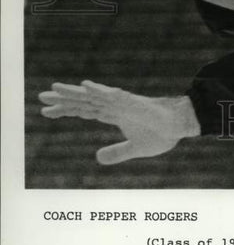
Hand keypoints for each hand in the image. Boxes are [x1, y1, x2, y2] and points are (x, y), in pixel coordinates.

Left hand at [39, 81, 199, 164]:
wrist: (182, 125)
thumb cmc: (162, 133)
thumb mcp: (135, 148)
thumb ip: (117, 152)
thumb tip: (96, 157)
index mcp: (114, 114)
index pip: (84, 110)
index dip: (66, 110)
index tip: (46, 110)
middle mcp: (115, 105)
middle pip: (84, 101)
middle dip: (63, 99)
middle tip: (41, 97)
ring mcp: (123, 102)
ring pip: (94, 96)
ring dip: (74, 92)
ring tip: (55, 88)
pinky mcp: (134, 103)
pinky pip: (114, 96)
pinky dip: (99, 90)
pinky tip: (86, 86)